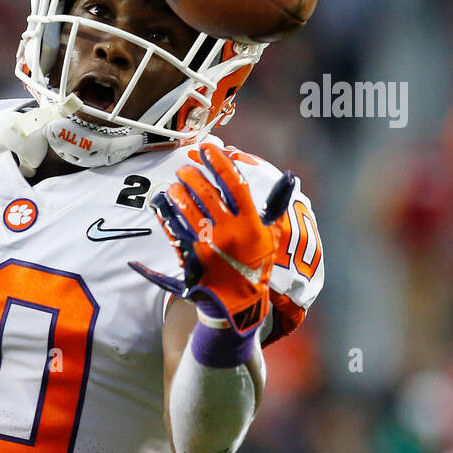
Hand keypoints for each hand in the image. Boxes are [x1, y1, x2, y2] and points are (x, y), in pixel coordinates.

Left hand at [130, 144, 294, 334]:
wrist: (238, 303)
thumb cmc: (257, 265)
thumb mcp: (273, 236)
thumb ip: (276, 205)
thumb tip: (289, 177)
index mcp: (250, 224)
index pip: (234, 184)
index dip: (220, 163)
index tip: (208, 149)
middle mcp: (228, 232)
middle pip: (206, 193)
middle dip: (193, 175)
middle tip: (185, 166)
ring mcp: (207, 245)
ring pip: (187, 209)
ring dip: (178, 191)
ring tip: (174, 182)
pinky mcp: (189, 256)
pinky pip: (174, 228)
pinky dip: (166, 212)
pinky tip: (163, 200)